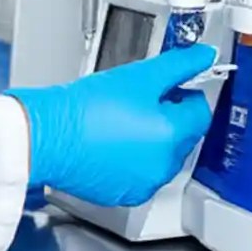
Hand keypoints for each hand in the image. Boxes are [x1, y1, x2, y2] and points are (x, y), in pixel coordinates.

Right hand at [8, 44, 215, 206]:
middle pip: (182, 136)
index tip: (167, 88)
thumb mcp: (138, 76)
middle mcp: (163, 166)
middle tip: (137, 101)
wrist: (47, 136)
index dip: (184, 94)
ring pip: (161, 156)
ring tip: (119, 122)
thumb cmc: (85, 107)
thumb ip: (178, 65)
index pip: (200, 112)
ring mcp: (144, 184)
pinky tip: (110, 143)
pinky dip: (132, 160)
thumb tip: (204, 56)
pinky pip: (140, 174)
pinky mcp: (123, 194)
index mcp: (172, 136)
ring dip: (151, 140)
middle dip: (167, 118)